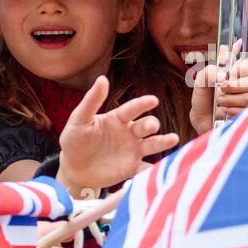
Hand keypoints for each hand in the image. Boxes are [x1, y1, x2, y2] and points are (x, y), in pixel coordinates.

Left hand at [57, 75, 178, 194]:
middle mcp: (129, 133)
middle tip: (151, 126)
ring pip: (152, 144)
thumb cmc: (75, 140)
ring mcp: (132, 150)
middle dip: (151, 124)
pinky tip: (160, 169)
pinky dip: (154, 169)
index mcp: (118, 119)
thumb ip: (92, 100)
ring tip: (173, 139)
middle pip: (146, 125)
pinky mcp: (132, 168)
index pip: (133, 108)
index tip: (153, 100)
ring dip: (163, 142)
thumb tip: (102, 78)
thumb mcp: (79, 119)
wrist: (73, 169)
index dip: (143, 104)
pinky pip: (146, 168)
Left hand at [188, 41, 247, 134]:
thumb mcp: (200, 82)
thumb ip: (209, 72)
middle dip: (237, 85)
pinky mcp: (247, 113)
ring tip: (220, 101)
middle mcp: (246, 85)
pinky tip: (224, 110)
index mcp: (237, 73)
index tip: (233, 72)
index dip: (246, 66)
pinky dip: (233, 110)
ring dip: (232, 99)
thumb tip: (222, 76)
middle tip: (222, 88)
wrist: (201, 119)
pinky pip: (247, 110)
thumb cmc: (203, 99)